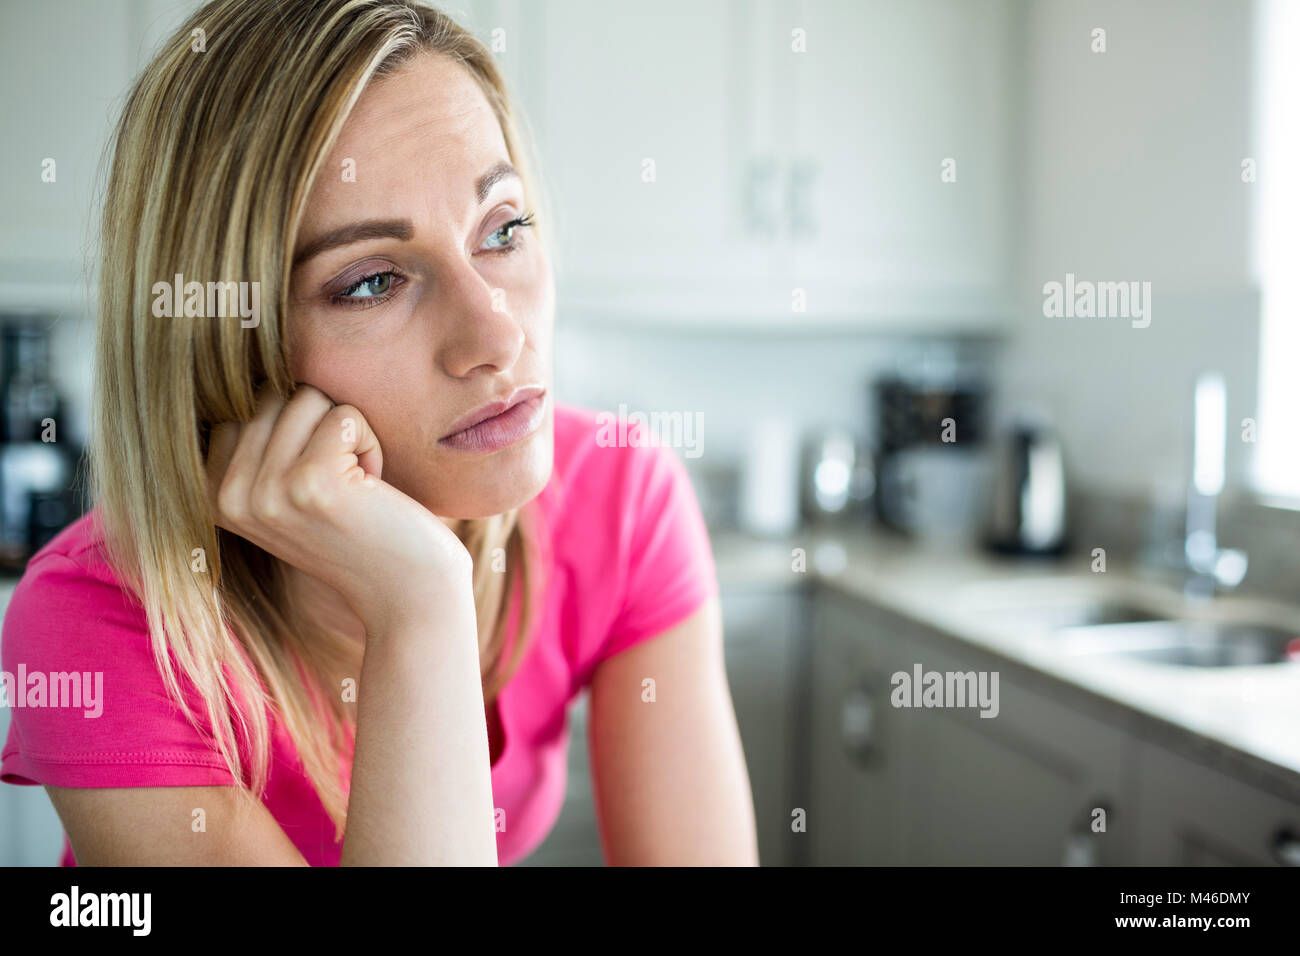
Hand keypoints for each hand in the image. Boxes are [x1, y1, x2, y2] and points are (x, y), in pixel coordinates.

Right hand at [205, 384, 471, 632]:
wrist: (409, 592)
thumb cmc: (363, 528)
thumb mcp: (291, 485)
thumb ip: (261, 438)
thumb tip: (242, 354)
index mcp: (211, 494)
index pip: (247, 403)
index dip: (298, 430)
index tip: (317, 486)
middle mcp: (228, 496)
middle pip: (276, 395)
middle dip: (325, 429)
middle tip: (343, 488)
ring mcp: (265, 492)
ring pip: (309, 398)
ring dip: (350, 436)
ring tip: (357, 489)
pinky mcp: (311, 483)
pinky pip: (346, 416)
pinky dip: (373, 445)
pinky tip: (374, 493)